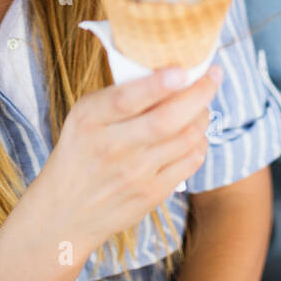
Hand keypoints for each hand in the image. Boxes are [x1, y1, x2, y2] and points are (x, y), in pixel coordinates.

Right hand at [20, 65, 221, 258]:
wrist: (65, 212)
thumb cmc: (81, 151)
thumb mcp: (85, 117)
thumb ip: (120, 95)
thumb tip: (172, 69)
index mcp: (89, 120)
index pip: (125, 99)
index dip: (157, 84)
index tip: (182, 69)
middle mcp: (111, 148)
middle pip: (166, 120)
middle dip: (199, 93)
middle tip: (214, 74)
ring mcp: (133, 174)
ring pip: (186, 138)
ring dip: (203, 115)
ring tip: (202, 104)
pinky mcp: (151, 194)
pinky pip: (190, 161)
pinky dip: (200, 142)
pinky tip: (195, 133)